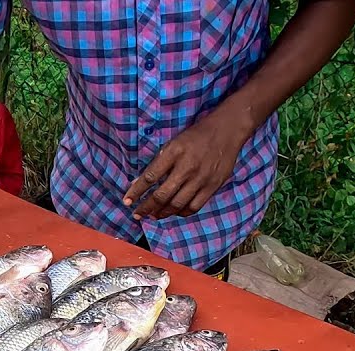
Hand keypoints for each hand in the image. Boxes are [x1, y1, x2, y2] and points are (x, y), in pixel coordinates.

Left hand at [123, 112, 249, 219]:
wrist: (227, 130)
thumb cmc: (196, 136)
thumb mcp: (173, 143)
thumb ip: (157, 163)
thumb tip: (137, 183)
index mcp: (174, 153)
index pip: (150, 177)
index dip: (136, 192)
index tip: (127, 201)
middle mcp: (187, 167)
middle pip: (162, 195)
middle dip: (146, 208)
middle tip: (137, 214)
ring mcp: (201, 178)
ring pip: (177, 204)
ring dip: (161, 213)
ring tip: (153, 215)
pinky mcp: (213, 186)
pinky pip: (194, 207)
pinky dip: (181, 213)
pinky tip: (173, 212)